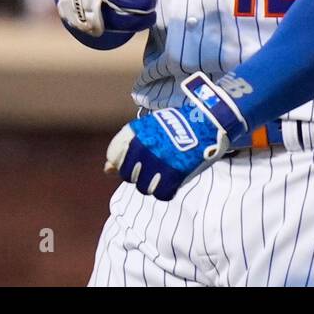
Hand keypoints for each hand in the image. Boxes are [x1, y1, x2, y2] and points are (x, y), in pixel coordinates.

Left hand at [104, 72, 247, 199]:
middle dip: (138, 174)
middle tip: (153, 167)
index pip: (114, 155)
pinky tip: (172, 181)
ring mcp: (158, 160)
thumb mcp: (148, 130)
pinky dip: (167, 190)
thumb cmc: (176, 125)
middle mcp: (143, 146)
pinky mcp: (174, 172)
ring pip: (144, 187)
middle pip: (127, 174)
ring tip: (164, 174)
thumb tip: (106, 170)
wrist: (207, 120)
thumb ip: (126, 150)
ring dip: (153, 184)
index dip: (123, 162)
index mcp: (135, 132)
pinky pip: (162, 193)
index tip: (135, 160)